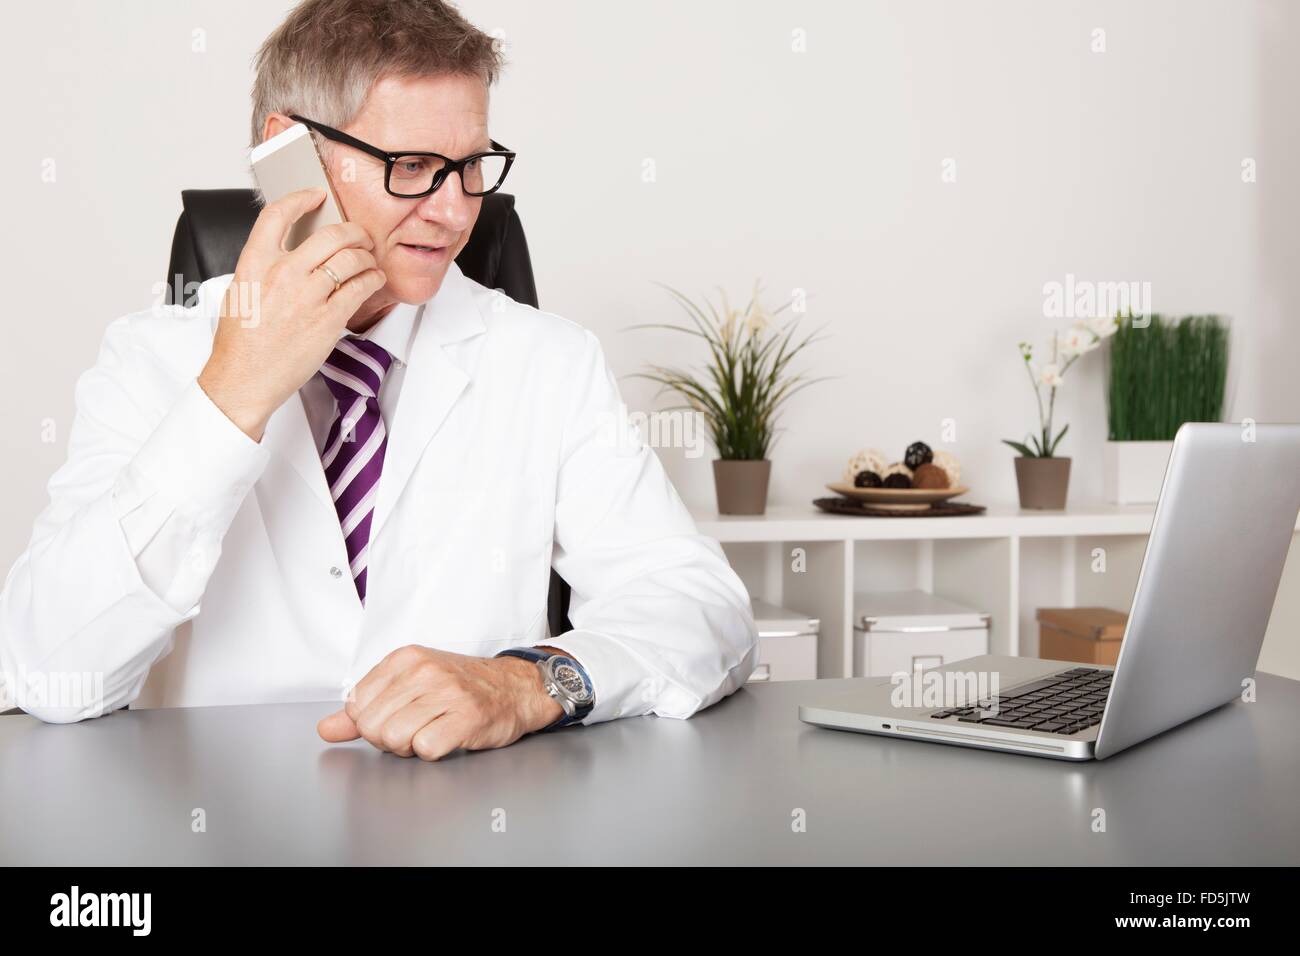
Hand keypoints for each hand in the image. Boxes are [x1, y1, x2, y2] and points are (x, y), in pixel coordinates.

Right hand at [197, 188, 386, 440]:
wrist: (243, 379)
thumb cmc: (240, 342)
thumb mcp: (240, 290)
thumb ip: (265, 267)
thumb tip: (292, 251)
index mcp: (254, 263)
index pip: (278, 214)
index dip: (301, 198)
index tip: (316, 196)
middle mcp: (282, 274)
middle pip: (330, 234)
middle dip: (353, 231)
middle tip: (360, 235)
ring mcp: (307, 297)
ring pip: (352, 259)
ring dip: (367, 256)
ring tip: (370, 260)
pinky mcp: (328, 320)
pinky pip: (361, 288)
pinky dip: (373, 279)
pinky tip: (373, 280)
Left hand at [316, 645, 564, 760]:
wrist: (516, 688)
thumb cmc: (463, 687)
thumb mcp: (411, 685)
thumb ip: (365, 708)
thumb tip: (326, 728)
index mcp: (405, 658)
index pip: (356, 705)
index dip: (372, 722)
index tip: (396, 716)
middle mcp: (424, 670)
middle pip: (373, 725)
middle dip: (388, 739)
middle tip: (415, 728)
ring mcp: (447, 692)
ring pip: (395, 738)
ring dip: (410, 747)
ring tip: (430, 732)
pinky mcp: (467, 716)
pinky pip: (426, 749)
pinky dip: (434, 751)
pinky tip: (448, 737)